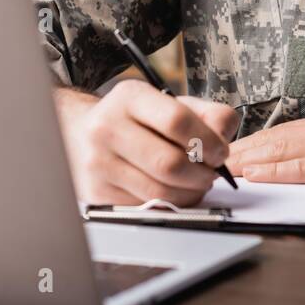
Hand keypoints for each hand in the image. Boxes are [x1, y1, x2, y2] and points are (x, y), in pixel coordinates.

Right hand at [56, 81, 238, 205]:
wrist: (79, 133)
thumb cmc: (133, 119)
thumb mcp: (168, 103)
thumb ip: (206, 113)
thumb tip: (224, 136)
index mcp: (129, 97)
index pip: (177, 120)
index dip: (208, 141)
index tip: (221, 152)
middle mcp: (107, 127)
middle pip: (170, 163)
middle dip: (202, 174)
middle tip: (211, 173)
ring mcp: (98, 162)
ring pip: (160, 191)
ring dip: (189, 193)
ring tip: (195, 183)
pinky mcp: (96, 192)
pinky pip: (145, 206)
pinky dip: (168, 204)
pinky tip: (172, 190)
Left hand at [225, 107, 304, 187]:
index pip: (285, 130)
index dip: (256, 140)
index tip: (233, 148)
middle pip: (274, 137)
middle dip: (242, 149)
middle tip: (211, 157)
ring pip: (280, 149)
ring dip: (249, 158)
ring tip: (222, 166)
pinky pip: (302, 167)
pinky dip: (274, 171)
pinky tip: (256, 175)